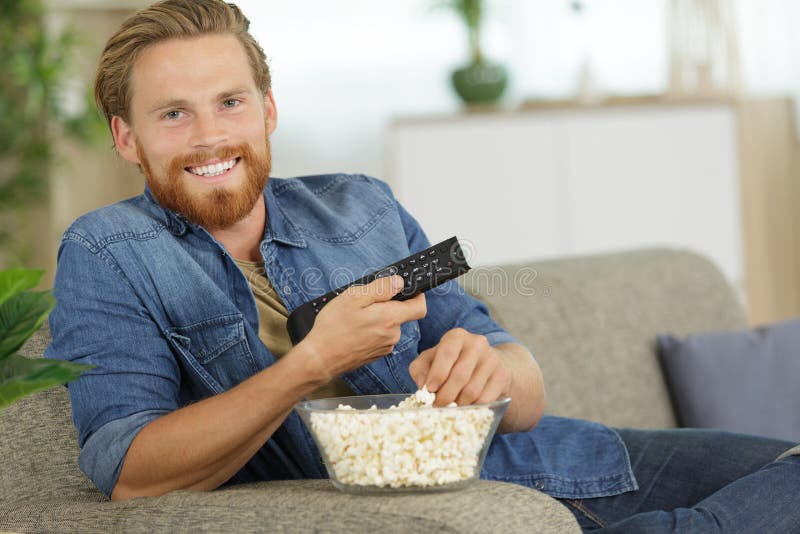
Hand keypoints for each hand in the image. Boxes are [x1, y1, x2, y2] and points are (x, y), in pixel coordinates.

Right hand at [300, 275, 425, 380]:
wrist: (319, 359)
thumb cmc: (333, 328)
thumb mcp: (354, 297)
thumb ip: (381, 288)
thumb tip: (400, 282)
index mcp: (390, 319)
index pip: (420, 306)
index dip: (416, 295)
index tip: (405, 289)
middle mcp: (393, 335)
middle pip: (401, 314)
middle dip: (386, 306)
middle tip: (364, 303)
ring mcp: (385, 347)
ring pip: (389, 325)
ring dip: (377, 318)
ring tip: (354, 318)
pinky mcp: (376, 354)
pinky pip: (380, 336)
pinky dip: (371, 330)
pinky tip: (354, 330)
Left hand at [408, 328, 511, 405]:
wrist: (485, 363)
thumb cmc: (450, 362)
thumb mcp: (431, 360)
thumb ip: (420, 369)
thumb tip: (422, 385)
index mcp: (456, 336)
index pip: (447, 353)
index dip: (437, 374)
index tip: (429, 390)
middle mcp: (477, 343)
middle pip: (460, 375)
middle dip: (446, 395)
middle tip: (437, 406)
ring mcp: (492, 358)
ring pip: (472, 390)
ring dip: (458, 404)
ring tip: (450, 406)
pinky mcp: (503, 374)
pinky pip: (485, 399)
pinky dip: (472, 407)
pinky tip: (466, 406)